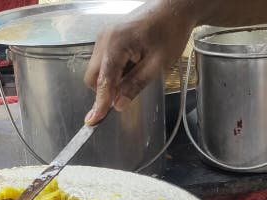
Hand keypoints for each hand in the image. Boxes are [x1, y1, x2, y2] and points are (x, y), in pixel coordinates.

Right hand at [84, 0, 197, 123]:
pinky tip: (132, 64)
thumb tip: (118, 105)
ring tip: (137, 71)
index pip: (103, 81)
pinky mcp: (107, 37)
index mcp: (116, 44)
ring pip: (97, 69)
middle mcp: (104, 39)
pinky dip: (113, 70)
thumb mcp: (158, 64)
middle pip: (93, 76)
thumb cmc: (170, 32)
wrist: (173, 8)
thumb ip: (136, 84)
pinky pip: (103, 60)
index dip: (99, 103)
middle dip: (105, 90)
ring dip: (111, 80)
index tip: (93, 121)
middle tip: (127, 93)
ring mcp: (103, 36)